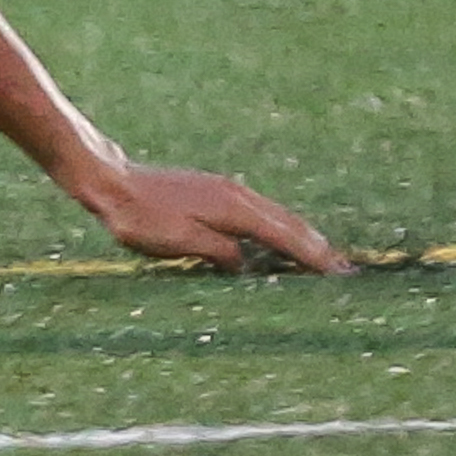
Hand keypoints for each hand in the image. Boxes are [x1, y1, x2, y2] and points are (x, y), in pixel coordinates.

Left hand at [67, 157, 352, 275]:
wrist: (108, 179)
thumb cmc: (139, 217)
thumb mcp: (179, 242)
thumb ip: (219, 253)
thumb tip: (247, 263)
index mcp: (234, 209)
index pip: (287, 238)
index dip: (315, 259)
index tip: (343, 276)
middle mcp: (237, 195)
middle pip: (289, 224)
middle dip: (318, 248)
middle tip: (347, 273)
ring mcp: (226, 189)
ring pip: (275, 215)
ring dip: (301, 236)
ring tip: (323, 258)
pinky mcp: (213, 191)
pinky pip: (259, 212)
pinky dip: (279, 227)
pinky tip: (278, 238)